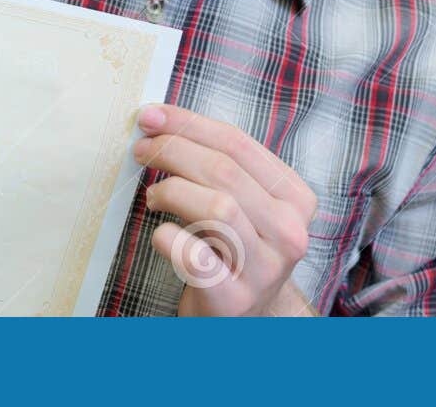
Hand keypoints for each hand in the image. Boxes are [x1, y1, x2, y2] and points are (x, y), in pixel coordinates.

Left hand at [134, 104, 317, 315]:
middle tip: (141, 150)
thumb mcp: (243, 204)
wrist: (248, 320)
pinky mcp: (234, 300)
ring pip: (218, 207)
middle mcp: (289, 232)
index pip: (238, 144)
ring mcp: (265, 269)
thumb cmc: (235, 250)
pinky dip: (170, 238)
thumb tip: (159, 122)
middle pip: (225, 171)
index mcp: (294, 197)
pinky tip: (161, 234)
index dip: (189, 124)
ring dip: (173, 191)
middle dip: (173, 151)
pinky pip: (197, 257)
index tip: (151, 116)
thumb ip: (217, 165)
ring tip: (153, 197)